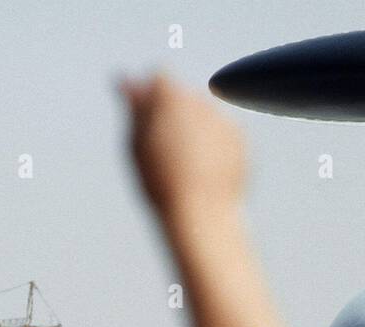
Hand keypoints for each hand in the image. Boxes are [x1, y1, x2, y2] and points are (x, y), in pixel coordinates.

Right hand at [121, 74, 246, 217]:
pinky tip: (206, 169)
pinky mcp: (240, 135)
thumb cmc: (161, 181)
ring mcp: (223, 116)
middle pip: (184, 94)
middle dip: (176, 113)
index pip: (160, 76)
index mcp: (170, 95)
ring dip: (196, 128)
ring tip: (188, 164)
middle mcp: (199, 99)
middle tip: (167, 150)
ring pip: (205, 113)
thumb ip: (134, 106)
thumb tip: (124, 78)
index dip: (152, 97)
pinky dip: (216, 144)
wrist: (201, 212)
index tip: (149, 123)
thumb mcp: (136, 143)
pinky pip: (224, 132)